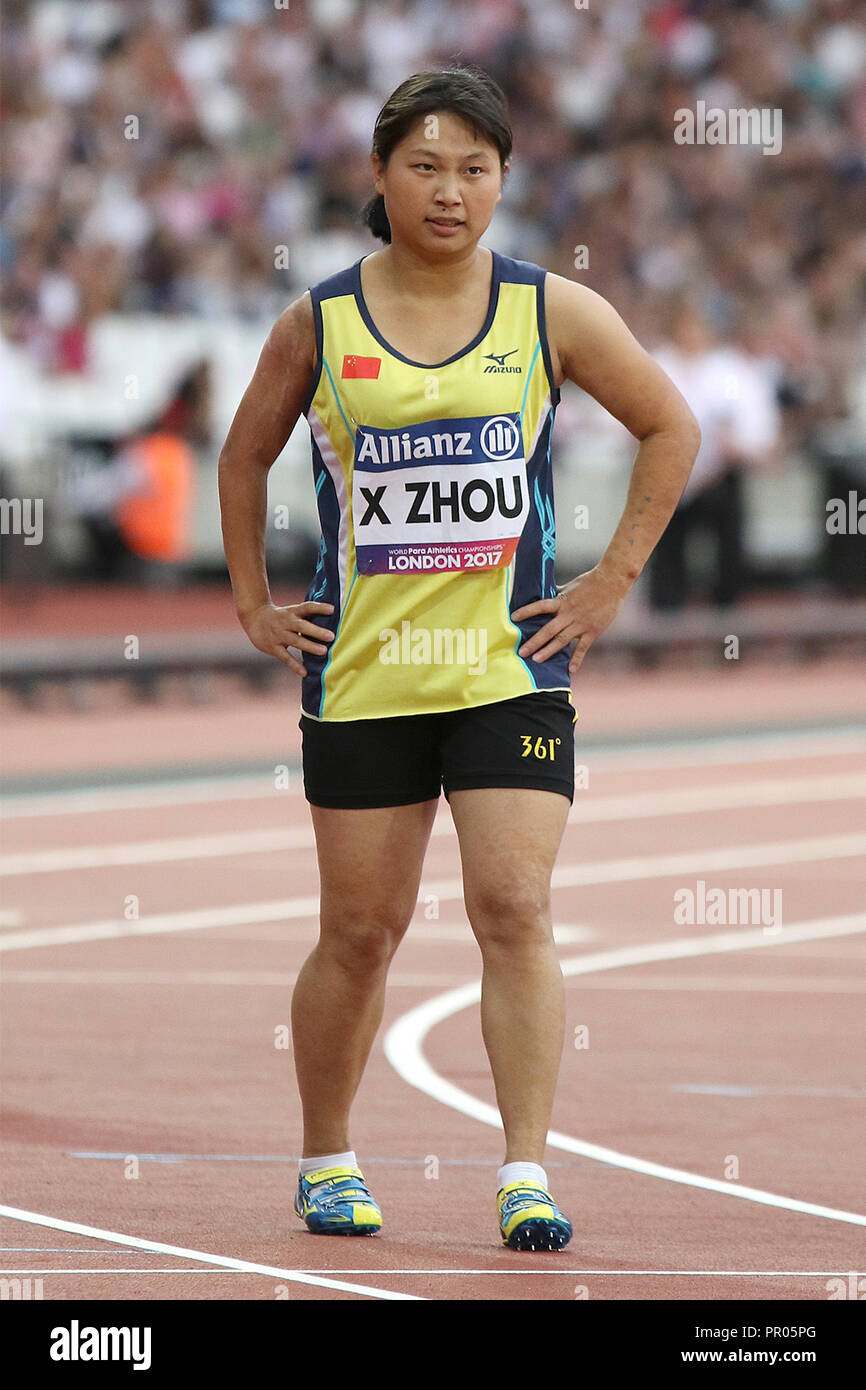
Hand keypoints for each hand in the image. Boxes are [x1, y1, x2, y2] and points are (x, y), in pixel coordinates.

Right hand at [240, 600, 334, 675]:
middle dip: (316, 631)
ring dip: (309, 646)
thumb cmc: (280, 616)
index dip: (319, 608)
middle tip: (331, 636)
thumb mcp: (291, 612)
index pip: (307, 607)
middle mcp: (286, 622)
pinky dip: (295, 665)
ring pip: (295, 641)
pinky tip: (304, 672)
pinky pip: (285, 657)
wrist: (254, 618)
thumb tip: (331, 619)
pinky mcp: (274, 647)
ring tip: (323, 651)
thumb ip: (307, 616)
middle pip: (302, 626)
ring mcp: (279, 635)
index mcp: (292, 612)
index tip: (332, 610)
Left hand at [510, 566, 628, 675]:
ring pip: (561, 640)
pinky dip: (577, 659)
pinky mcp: (592, 631)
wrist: (612, 582)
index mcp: (562, 601)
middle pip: (548, 630)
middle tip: (521, 652)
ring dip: (548, 651)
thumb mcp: (570, 585)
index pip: (540, 606)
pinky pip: (582, 648)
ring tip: (536, 660)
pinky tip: (571, 670)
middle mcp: (569, 614)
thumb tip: (545, 593)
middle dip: (534, 642)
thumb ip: (557, 593)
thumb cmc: (590, 581)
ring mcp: (580, 624)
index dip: (526, 611)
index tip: (513, 617)